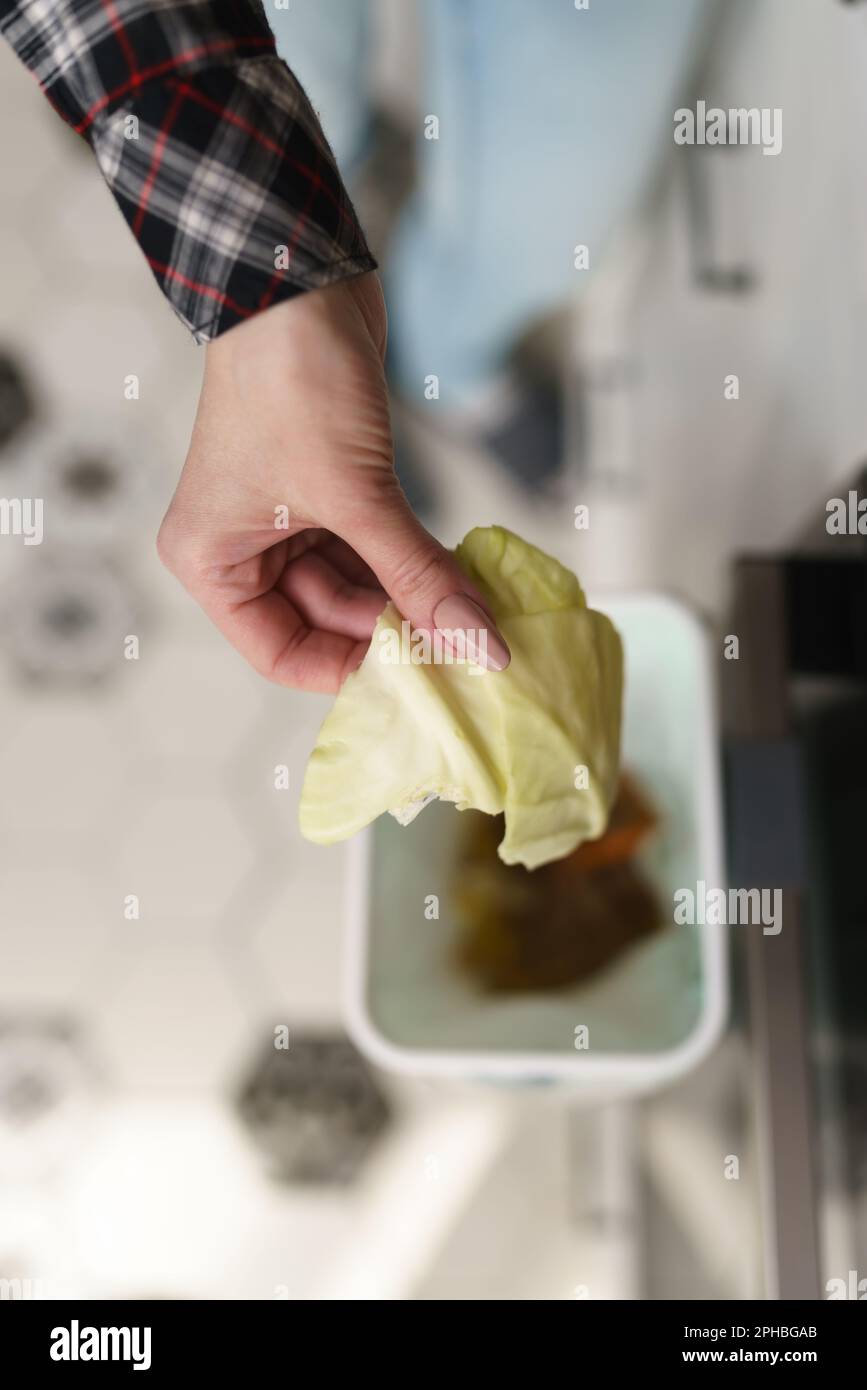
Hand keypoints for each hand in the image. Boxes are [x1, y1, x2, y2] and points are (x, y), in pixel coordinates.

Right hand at [157, 273, 509, 692]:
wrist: (299, 280)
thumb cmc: (291, 383)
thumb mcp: (356, 494)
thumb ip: (418, 575)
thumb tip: (479, 646)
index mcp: (214, 563)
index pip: (283, 653)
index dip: (350, 669)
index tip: (419, 675)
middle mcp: (244, 549)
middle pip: (327, 621)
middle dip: (394, 630)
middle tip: (465, 644)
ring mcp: (288, 519)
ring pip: (357, 586)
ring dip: (412, 596)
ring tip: (472, 611)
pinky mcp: (329, 489)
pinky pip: (374, 547)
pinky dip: (412, 561)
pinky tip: (459, 574)